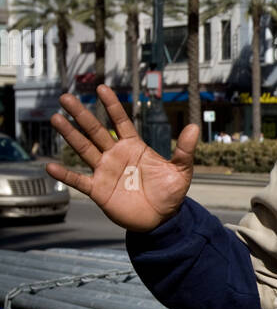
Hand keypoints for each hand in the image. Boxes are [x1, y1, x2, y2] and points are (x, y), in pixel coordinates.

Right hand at [46, 84, 199, 232]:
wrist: (161, 220)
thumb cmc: (170, 194)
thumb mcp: (181, 171)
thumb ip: (185, 150)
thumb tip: (194, 127)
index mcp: (134, 146)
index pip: (120, 121)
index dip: (112, 105)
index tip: (102, 88)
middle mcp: (115, 155)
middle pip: (96, 130)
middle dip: (81, 114)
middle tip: (66, 97)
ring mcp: (105, 171)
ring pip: (84, 149)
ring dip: (70, 134)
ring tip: (56, 118)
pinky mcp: (98, 190)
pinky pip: (79, 180)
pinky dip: (65, 174)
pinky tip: (50, 166)